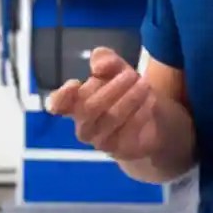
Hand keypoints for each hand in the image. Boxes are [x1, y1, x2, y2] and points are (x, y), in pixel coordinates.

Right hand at [45, 48, 160, 160]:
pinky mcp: (121, 151)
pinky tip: (151, 103)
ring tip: (145, 85)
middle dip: (113, 86)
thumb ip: (107, 61)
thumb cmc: (126, 92)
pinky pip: (129, 132)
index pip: (59, 104)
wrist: (153, 122)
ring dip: (130, 97)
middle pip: (90, 106)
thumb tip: (99, 63)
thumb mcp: (118, 70)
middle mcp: (84, 125)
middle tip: (133, 75)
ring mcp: (101, 141)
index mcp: (76, 104)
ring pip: (111, 117)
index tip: (74, 84)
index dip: (61, 97)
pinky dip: (141, 113)